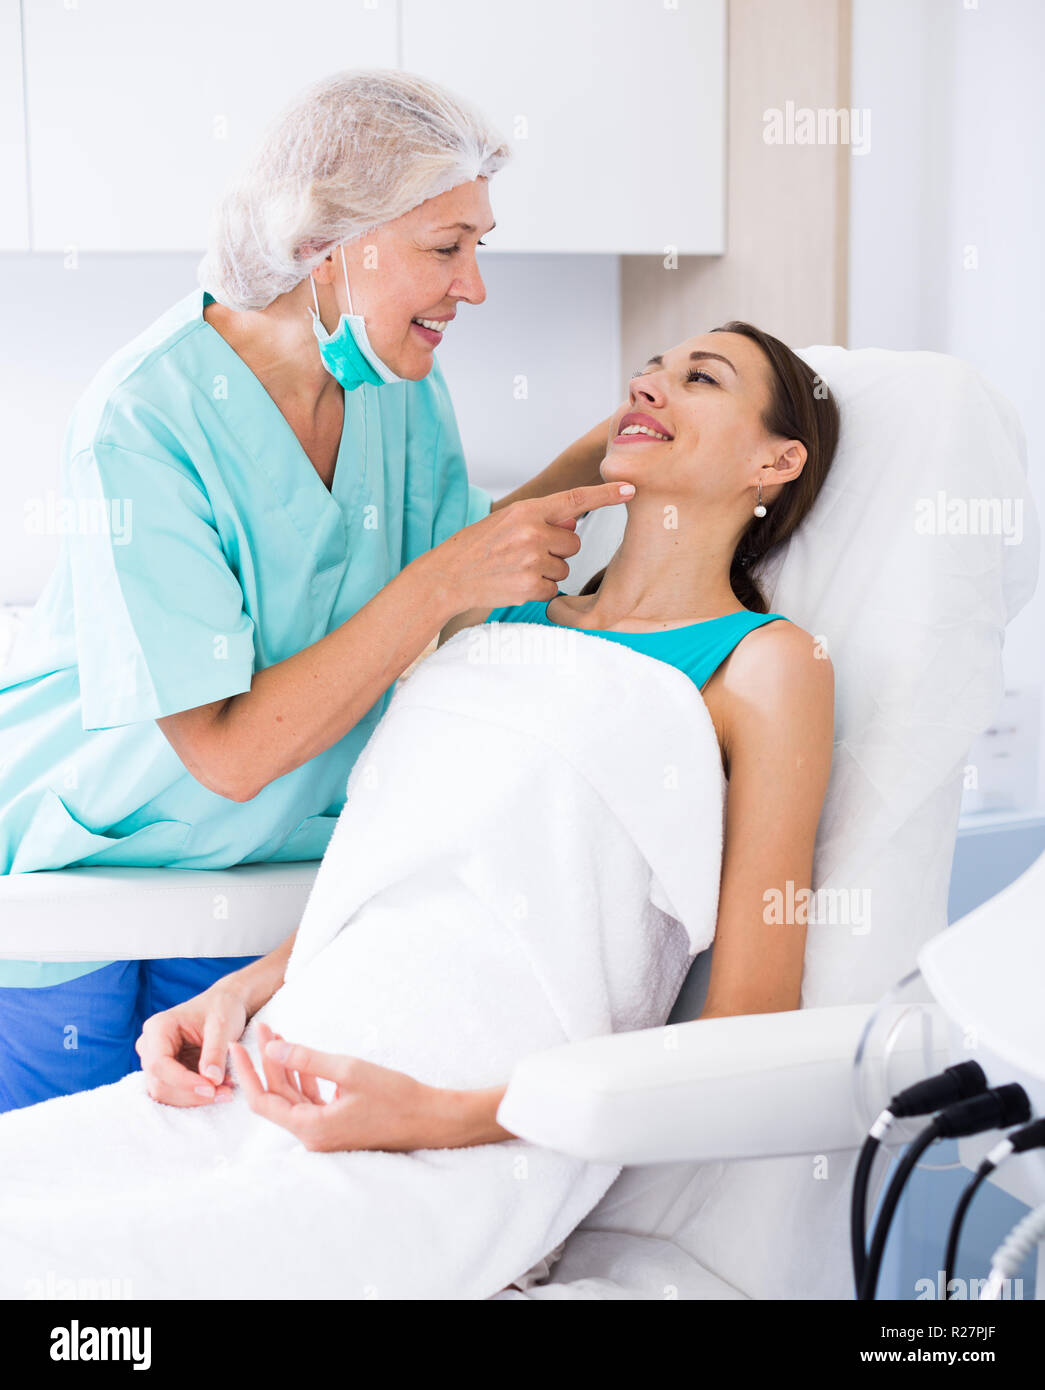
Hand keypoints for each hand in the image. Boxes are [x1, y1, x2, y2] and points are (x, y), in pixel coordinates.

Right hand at [135, 982, 247, 1106]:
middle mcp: (150, 1046)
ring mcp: (155, 1061)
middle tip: (226, 1092)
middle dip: (192, 1093)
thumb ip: (215, 1050)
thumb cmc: (221, 1008)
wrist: (223, 1005)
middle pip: (159, 1083)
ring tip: (226, 1090)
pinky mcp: (166, 1073)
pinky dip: (196, 1097)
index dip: (183, 1081)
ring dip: (195, 1098)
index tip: (211, 1087)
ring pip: (165, 1093)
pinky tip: (219, 1090)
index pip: (159, 1064)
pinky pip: (174, 1094)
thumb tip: (212, 1080)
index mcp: (158, 1028)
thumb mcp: (222, 1025)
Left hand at [230, 1022, 447, 1152]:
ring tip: (280, 1036)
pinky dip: (304, 1080)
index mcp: (311, 1128)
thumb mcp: (349, 1070)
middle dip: (267, 1062)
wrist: (431, 1120)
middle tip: (264, 1028)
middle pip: (277, 1098)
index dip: (246, 1072)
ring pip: (293, 1099)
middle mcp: (312, 1137)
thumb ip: (307, 1059)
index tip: (238, 1046)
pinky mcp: (337, 1128)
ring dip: (285, 1069)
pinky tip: (304, 1060)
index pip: (262, 1101)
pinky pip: (310, 1103)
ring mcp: (325, 1134)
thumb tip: (271, 1049)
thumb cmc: (396, 1096)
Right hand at [433, 480, 633, 612]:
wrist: (448, 577)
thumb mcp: (506, 520)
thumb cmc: (477, 547)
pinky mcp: (532, 587)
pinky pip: (554, 588)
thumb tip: (571, 523)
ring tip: (516, 568)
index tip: (630, 489)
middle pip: (573, 543)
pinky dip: (539, 589)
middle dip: (557, 550)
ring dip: (547, 571)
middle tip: (526, 553)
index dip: (606, 495)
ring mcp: (533, 561)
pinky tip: (515, 582)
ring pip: (564, 567)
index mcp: (527, 510)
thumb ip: (540, 519)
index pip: (575, 499)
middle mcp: (532, 533)